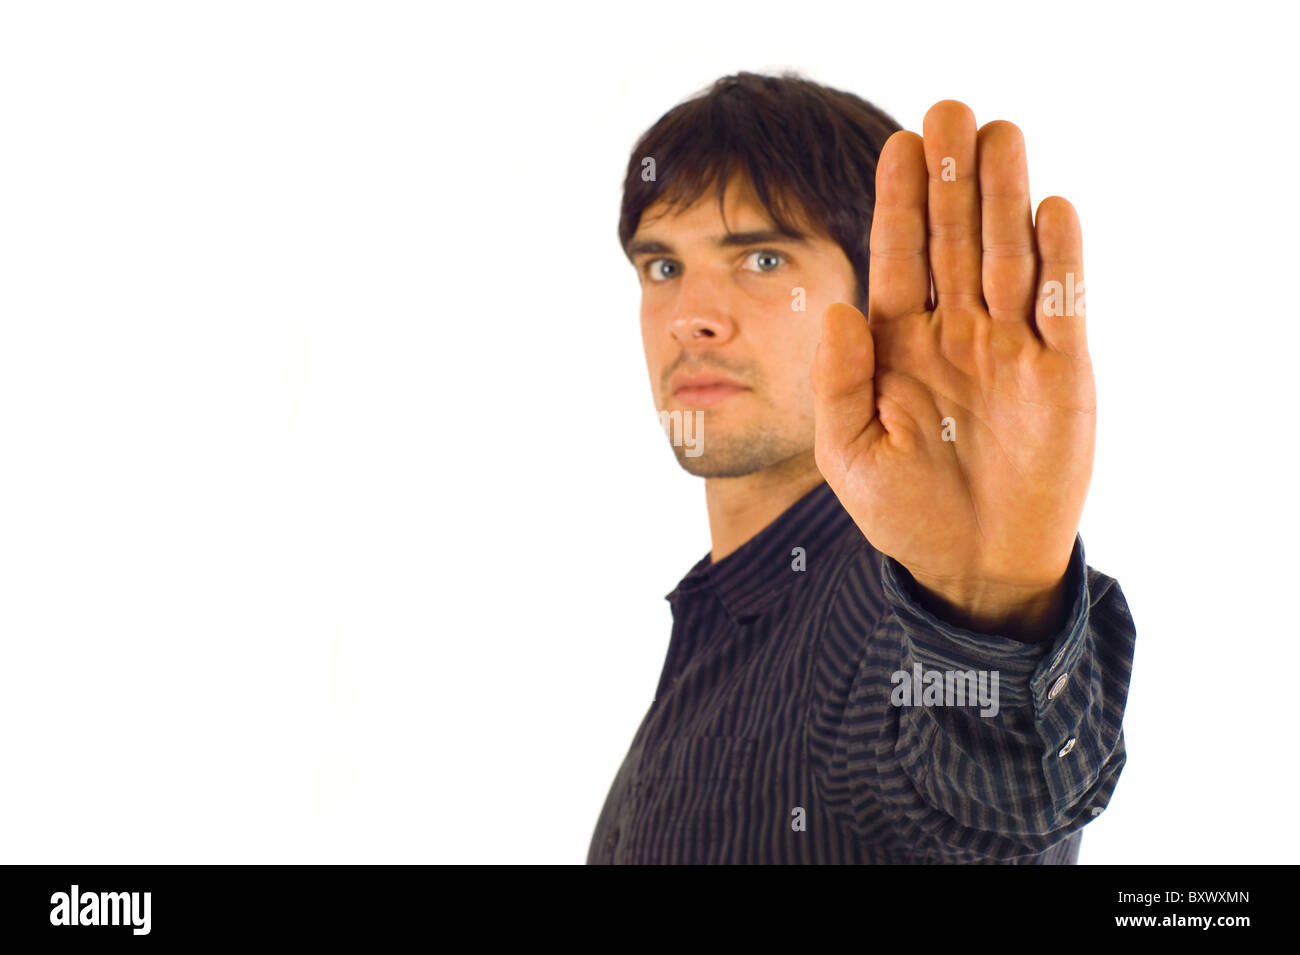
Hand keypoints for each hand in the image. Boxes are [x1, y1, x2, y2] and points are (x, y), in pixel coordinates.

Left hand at [811, 100, 1094, 633]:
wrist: (972, 568)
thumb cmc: (902, 515)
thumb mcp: (849, 454)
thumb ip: (839, 382)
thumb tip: (838, 306)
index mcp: (900, 347)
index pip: (898, 258)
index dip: (899, 202)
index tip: (898, 144)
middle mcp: (956, 335)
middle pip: (956, 239)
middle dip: (952, 177)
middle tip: (949, 110)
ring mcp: (1010, 350)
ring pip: (1009, 255)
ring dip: (1005, 196)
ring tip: (998, 133)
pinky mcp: (1062, 374)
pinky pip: (1063, 304)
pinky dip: (1060, 257)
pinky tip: (1051, 206)